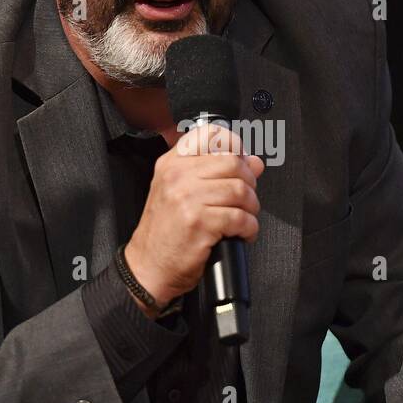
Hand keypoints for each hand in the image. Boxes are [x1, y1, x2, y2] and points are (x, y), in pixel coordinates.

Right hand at [125, 123, 265, 312]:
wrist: (148, 267)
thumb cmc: (165, 233)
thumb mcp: (183, 194)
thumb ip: (217, 173)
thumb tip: (254, 162)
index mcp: (172, 164)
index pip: (211, 135)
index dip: (235, 146)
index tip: (240, 164)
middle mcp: (178, 176)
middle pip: (233, 162)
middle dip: (249, 183)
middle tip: (245, 200)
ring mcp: (187, 198)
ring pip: (241, 190)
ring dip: (251, 208)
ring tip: (244, 219)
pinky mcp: (200, 223)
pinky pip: (240, 217)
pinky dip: (249, 228)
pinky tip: (242, 234)